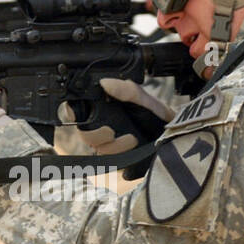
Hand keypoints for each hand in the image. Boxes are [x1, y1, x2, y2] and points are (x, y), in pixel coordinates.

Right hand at [58, 78, 172, 154]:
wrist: (171, 130)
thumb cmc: (153, 111)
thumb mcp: (141, 97)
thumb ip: (125, 90)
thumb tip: (104, 83)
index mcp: (101, 107)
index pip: (75, 110)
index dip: (73, 113)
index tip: (81, 115)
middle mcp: (100, 124)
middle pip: (83, 133)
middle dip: (96, 135)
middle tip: (111, 131)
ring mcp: (107, 142)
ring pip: (96, 149)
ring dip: (113, 146)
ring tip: (132, 138)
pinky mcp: (117, 157)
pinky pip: (110, 161)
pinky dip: (120, 155)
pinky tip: (133, 146)